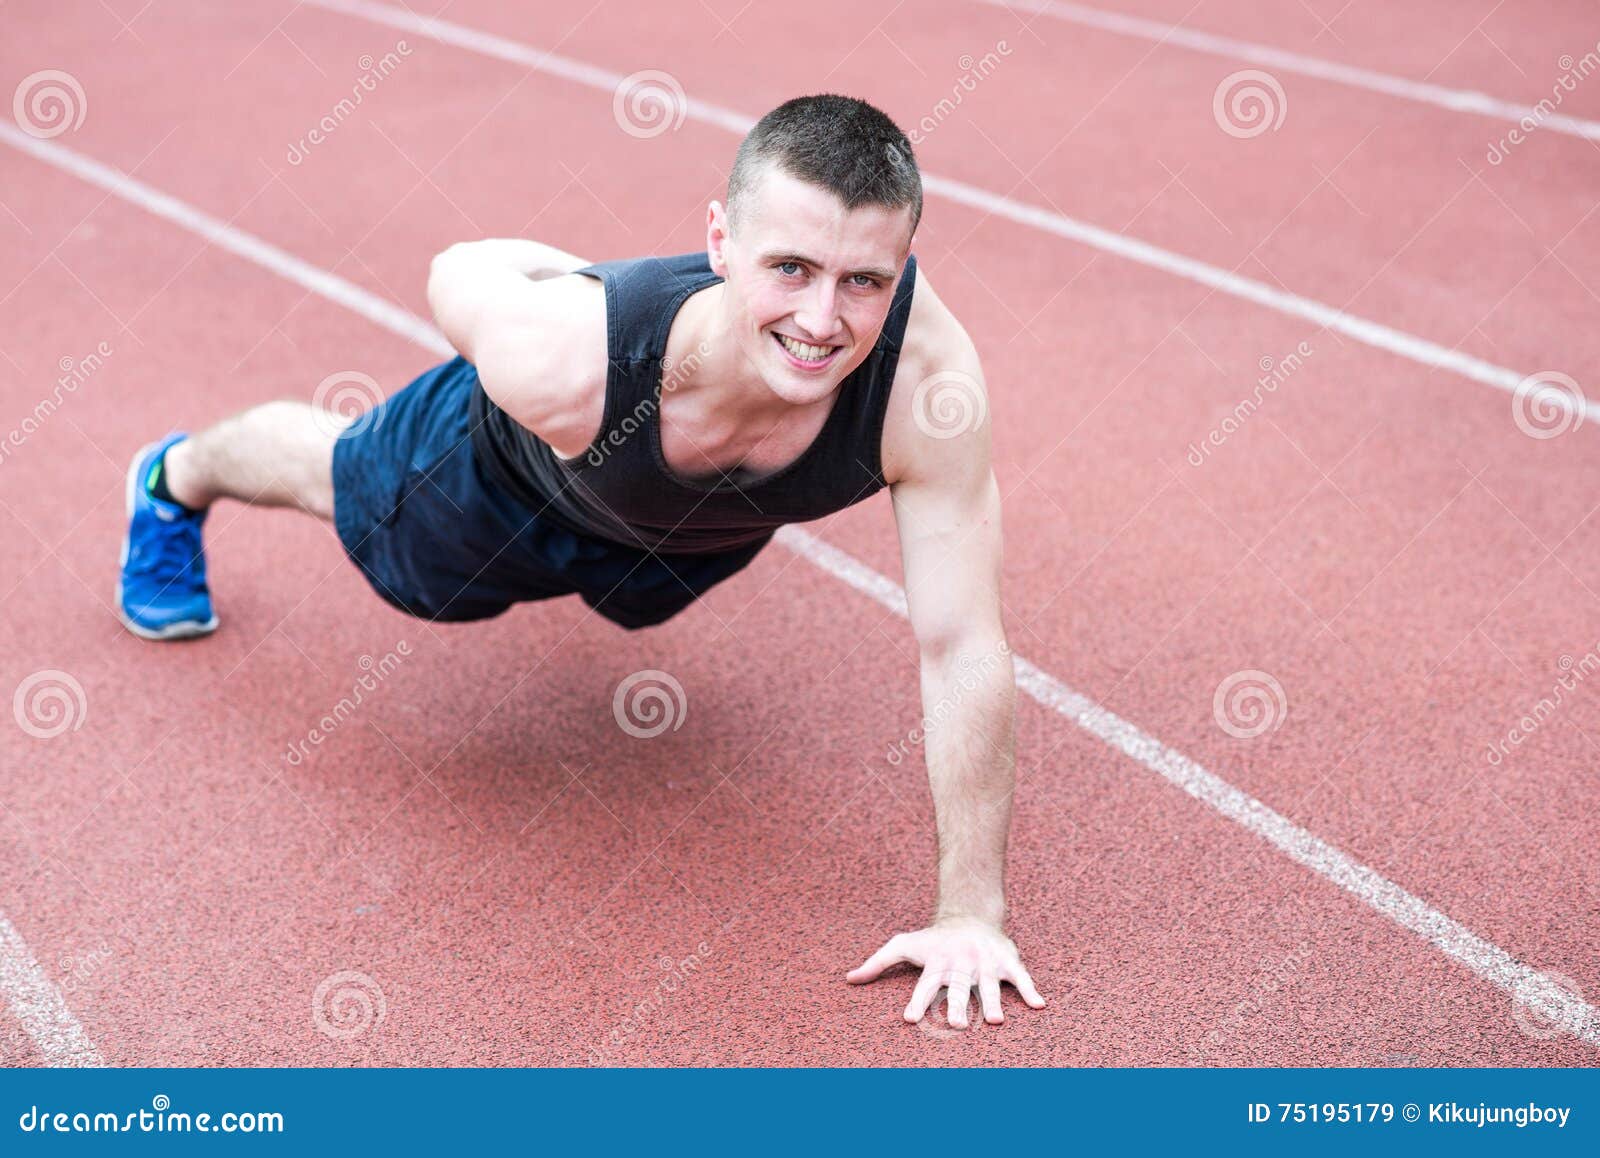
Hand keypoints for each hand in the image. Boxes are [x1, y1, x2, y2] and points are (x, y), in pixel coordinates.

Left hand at [847, 917, 1045, 1027]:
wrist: (970, 913)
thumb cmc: (933, 940)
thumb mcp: (903, 944)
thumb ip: (877, 963)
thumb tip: (848, 979)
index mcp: (937, 963)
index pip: (925, 984)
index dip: (918, 1001)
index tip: (911, 1019)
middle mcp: (961, 963)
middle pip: (959, 987)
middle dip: (957, 1004)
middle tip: (955, 1023)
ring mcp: (986, 962)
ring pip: (990, 985)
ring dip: (992, 1002)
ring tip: (994, 1021)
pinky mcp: (1007, 960)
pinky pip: (1021, 977)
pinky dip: (1030, 990)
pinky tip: (1039, 1005)